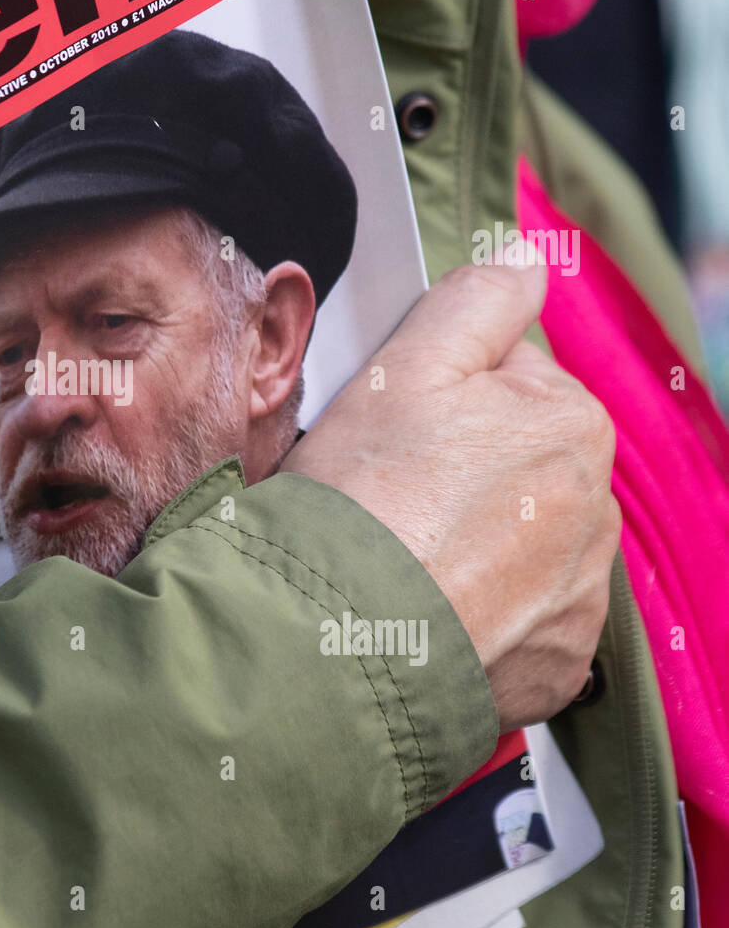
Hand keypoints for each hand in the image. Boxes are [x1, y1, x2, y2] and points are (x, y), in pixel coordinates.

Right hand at [282, 261, 619, 732]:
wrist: (332, 641)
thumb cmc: (362, 497)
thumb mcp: (402, 367)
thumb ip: (474, 301)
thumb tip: (527, 264)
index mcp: (569, 423)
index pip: (509, 383)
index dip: (440, 398)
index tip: (393, 433)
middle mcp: (596, 509)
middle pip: (519, 463)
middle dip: (465, 470)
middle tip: (389, 494)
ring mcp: (579, 596)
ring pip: (522, 543)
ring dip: (475, 544)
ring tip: (401, 557)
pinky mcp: (555, 663)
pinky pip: (520, 621)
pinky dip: (480, 614)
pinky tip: (427, 609)